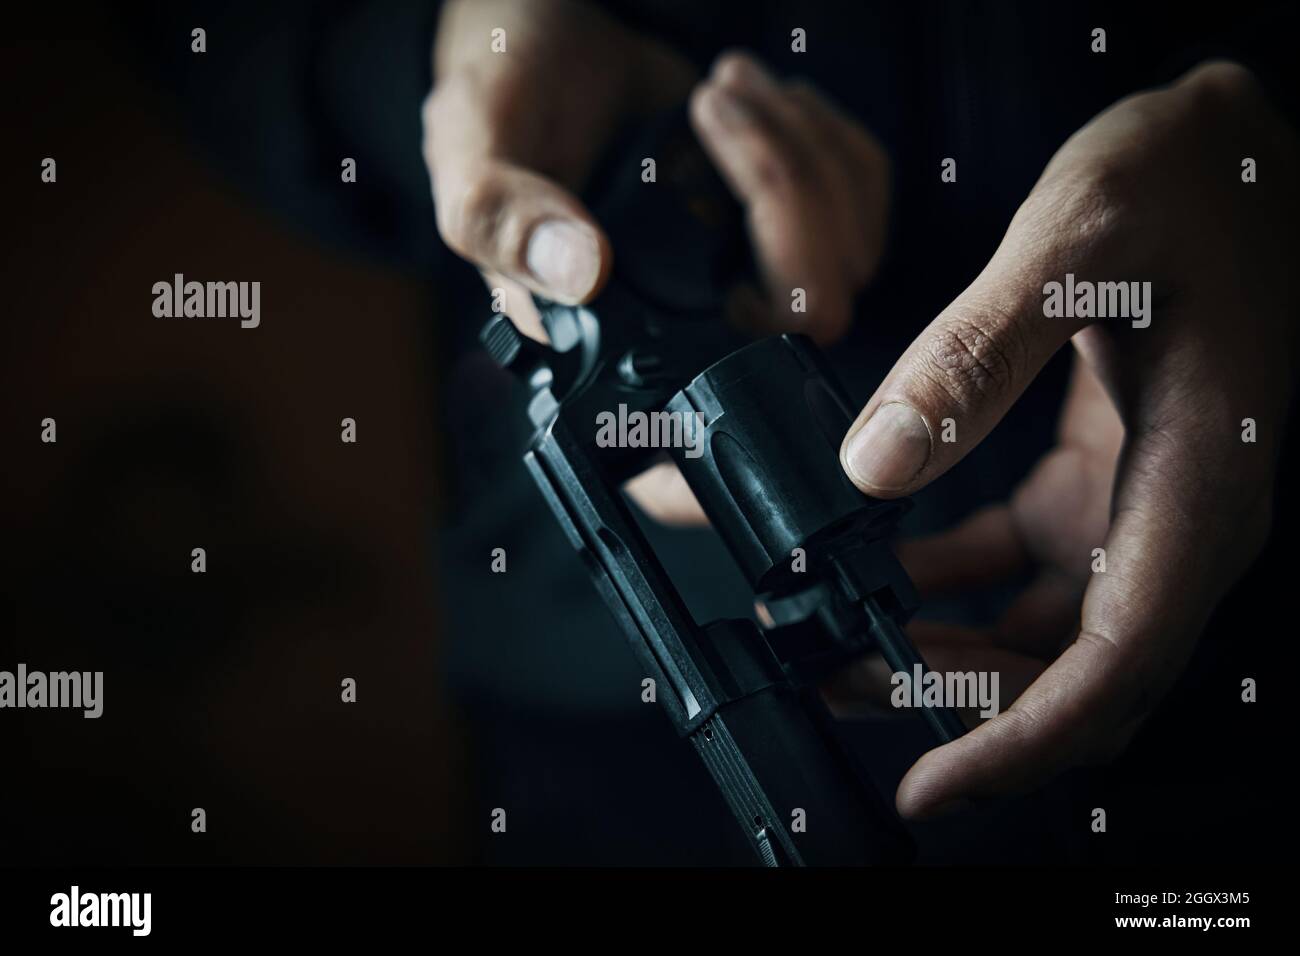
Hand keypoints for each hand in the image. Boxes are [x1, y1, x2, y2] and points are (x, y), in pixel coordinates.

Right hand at [422, 0, 888, 344]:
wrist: (552, 45)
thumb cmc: (507, 108)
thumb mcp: (475, 158)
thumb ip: (505, 219)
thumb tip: (584, 272)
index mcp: (614, 339)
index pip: (710, 395)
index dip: (742, 356)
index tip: (713, 247)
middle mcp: (693, 322)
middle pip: (811, 309)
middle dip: (782, 186)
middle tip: (716, 101)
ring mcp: (751, 275)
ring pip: (850, 253)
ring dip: (801, 147)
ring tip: (724, 84)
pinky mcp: (794, 224)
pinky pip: (862, 202)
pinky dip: (827, 137)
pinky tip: (762, 104)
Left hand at [836, 61, 1296, 817]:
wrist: (1232, 149)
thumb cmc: (1184, 183)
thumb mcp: (1074, 245)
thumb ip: (973, 357)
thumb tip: (874, 466)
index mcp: (1202, 487)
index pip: (1116, 665)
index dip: (1022, 744)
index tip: (932, 786)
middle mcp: (1179, 521)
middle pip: (1070, 672)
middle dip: (957, 702)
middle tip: (840, 678)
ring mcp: (1138, 510)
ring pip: (1040, 636)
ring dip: (942, 649)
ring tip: (838, 636)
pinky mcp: (1099, 486)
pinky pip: (1020, 572)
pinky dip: (947, 586)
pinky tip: (878, 568)